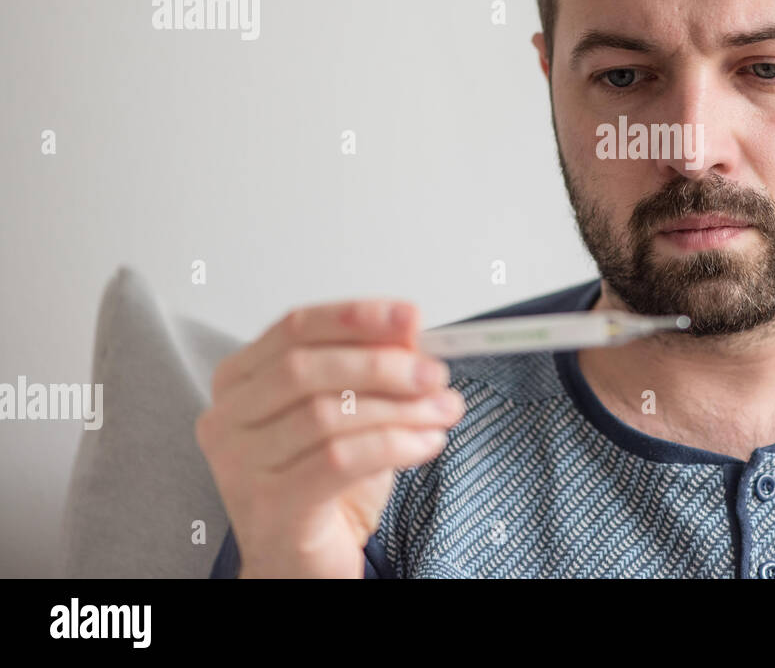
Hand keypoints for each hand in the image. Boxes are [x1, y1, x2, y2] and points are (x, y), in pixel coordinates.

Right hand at [195, 299, 463, 576]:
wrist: (302, 562)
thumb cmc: (324, 484)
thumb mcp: (352, 412)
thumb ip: (372, 367)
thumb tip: (410, 328)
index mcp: (239, 382)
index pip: (294, 328)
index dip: (355, 317)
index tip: (409, 316)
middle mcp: (228, 420)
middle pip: (305, 368)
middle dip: (382, 364)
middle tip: (435, 373)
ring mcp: (241, 466)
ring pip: (326, 415)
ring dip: (400, 409)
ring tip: (443, 411)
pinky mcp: (272, 507)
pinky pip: (340, 460)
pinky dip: (395, 445)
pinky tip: (426, 444)